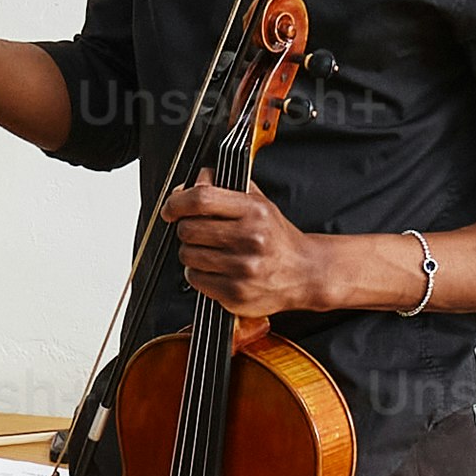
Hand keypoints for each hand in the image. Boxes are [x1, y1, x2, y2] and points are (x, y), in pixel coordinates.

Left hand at [168, 180, 364, 317]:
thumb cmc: (277, 238)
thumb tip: (193, 182)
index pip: (201, 199)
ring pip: (188, 255)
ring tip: (210, 252)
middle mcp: (250, 239)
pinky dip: (198, 274)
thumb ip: (225, 188)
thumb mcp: (259, 203)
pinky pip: (195, 279)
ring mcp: (242, 269)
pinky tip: (216, 270)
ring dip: (191, 253)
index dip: (177, 202)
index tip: (171, 208)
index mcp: (254, 211)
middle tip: (198, 232)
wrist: (304, 273)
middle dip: (186, 229)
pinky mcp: (235, 293)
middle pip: (189, 228)